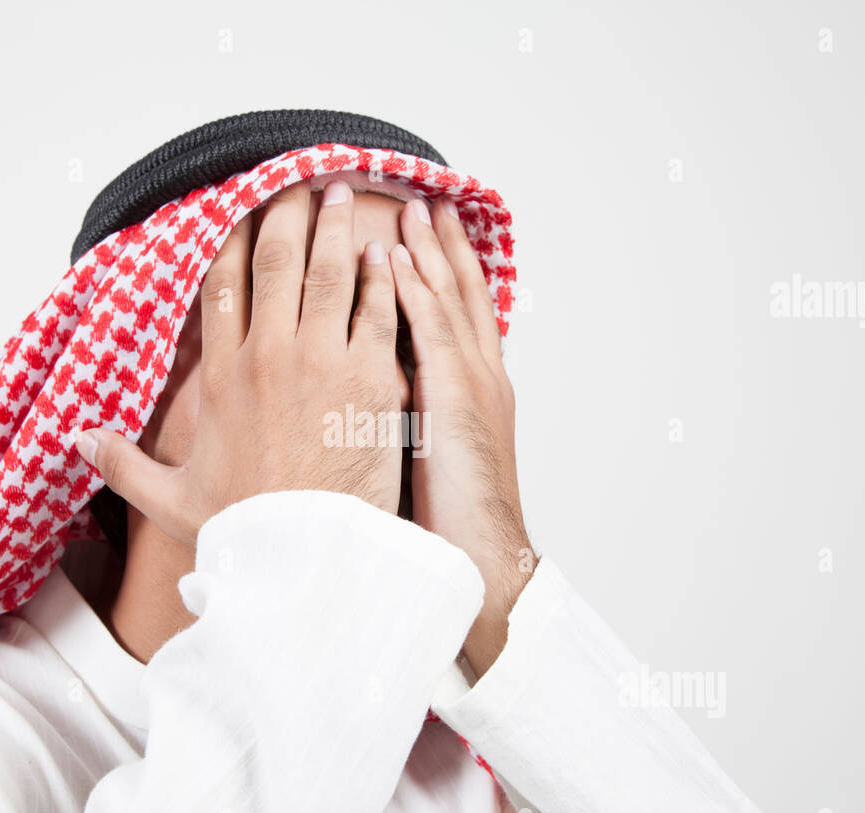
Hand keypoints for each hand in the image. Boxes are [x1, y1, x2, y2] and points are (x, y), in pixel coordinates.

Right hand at [75, 181, 405, 545]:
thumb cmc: (246, 531)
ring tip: (339, 193)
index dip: (231, 240)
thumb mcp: (170, 499)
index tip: (239, 210)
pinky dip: (381, 275)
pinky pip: (377, 309)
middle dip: (285, 214)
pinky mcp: (370, 379)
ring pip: (327, 272)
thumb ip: (123, 464)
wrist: (305, 558)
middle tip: (297, 182)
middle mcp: (269, 357)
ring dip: (333, 227)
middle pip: (275, 263)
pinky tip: (385, 250)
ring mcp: (322, 363)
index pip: (221, 287)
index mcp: (222, 378)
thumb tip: (77, 440)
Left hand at [390, 197, 532, 675]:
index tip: (421, 235)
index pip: (457, 315)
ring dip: (427, 252)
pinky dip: (416, 292)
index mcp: (474, 390)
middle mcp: (480, 376)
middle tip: (420, 201)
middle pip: (461, 294)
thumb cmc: (454, 520)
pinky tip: (396, 260)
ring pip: (448, 302)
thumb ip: (416, 418)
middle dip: (441, 246)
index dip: (442, 271)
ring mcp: (472, 384)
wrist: (485, 558)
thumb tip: (379, 399)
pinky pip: (433, 333)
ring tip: (406, 210)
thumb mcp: (435, 458)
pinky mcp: (457, 400)